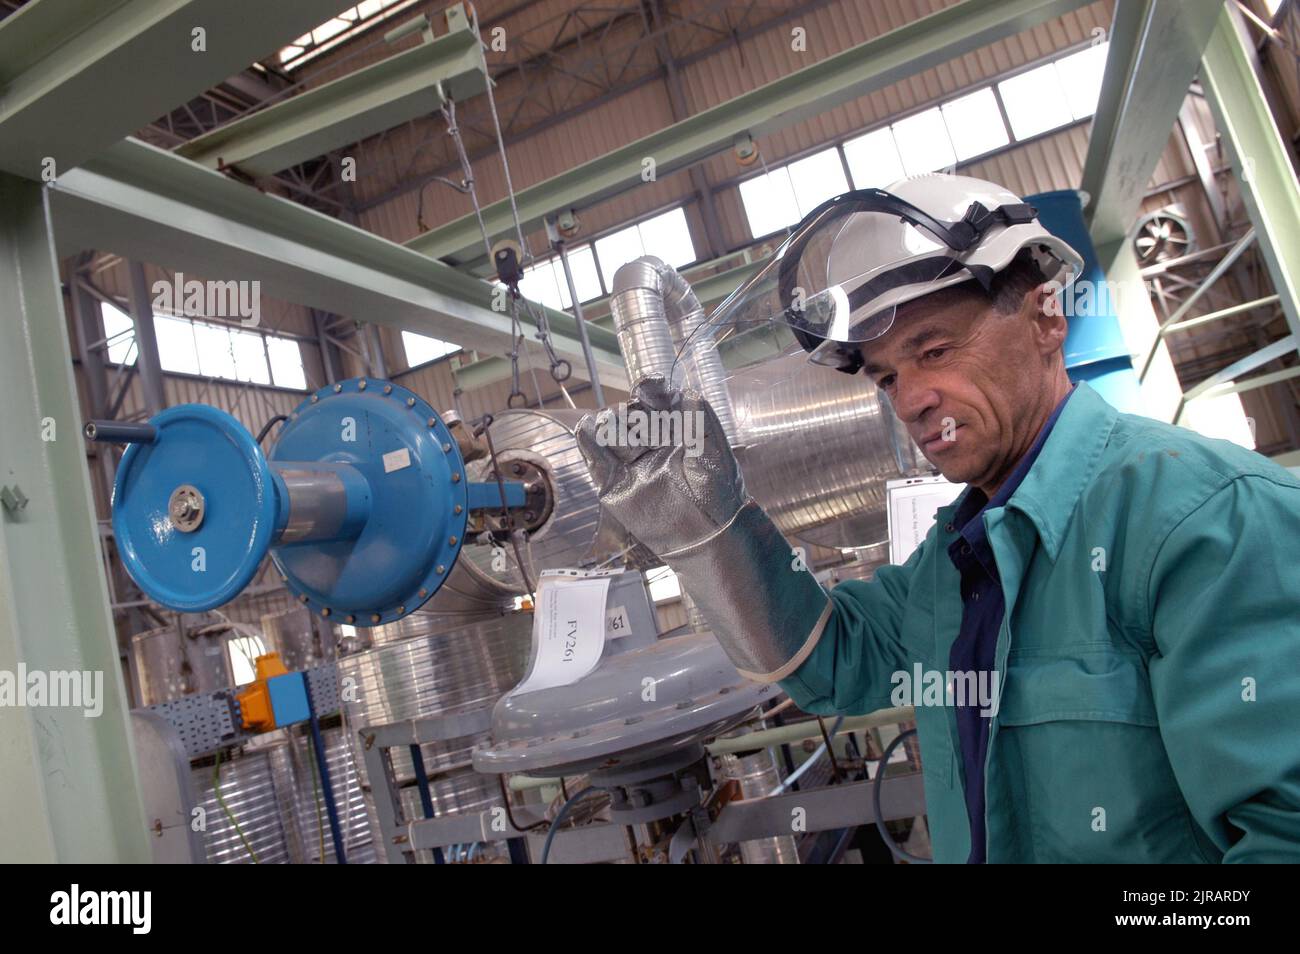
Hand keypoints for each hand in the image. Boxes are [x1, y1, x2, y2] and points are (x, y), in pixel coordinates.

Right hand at [576, 375, 745, 559]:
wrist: (706, 533)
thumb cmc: (717, 491)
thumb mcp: (714, 451)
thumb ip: (700, 419)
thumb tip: (685, 390)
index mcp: (672, 426)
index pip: (652, 396)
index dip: (650, 390)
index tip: (656, 393)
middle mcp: (648, 440)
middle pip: (627, 410)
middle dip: (633, 415)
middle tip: (648, 435)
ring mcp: (629, 460)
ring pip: (608, 429)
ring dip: (613, 427)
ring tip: (628, 443)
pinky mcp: (612, 482)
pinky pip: (594, 456)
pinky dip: (588, 440)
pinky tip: (588, 428)